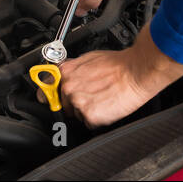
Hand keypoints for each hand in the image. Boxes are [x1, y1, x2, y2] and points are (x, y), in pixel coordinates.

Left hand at [57, 24, 182, 127]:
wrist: (137, 71)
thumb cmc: (119, 64)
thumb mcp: (89, 57)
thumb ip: (72, 68)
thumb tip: (62, 74)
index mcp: (66, 72)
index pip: (45, 90)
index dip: (50, 95)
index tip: (50, 98)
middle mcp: (68, 87)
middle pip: (64, 105)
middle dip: (76, 103)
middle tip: (93, 94)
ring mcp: (78, 102)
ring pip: (77, 115)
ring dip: (88, 110)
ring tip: (103, 98)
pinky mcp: (90, 115)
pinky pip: (90, 123)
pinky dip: (98, 119)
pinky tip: (107, 105)